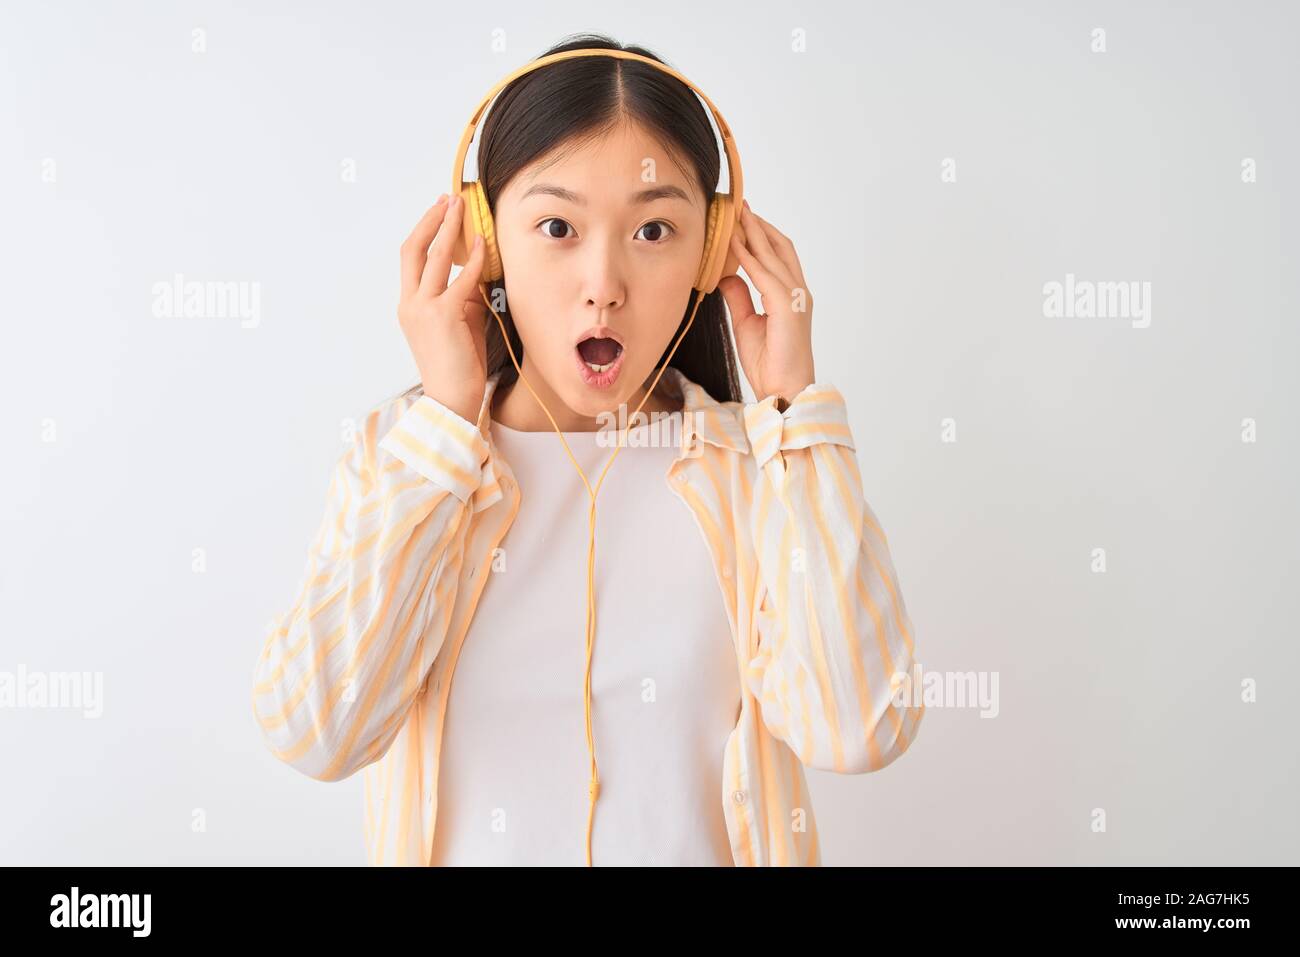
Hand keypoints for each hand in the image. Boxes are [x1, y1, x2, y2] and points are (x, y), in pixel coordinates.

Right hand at [397, 193, 489, 423]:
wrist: (453, 401)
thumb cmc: (459, 367)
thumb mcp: (459, 325)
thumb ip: (463, 298)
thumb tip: (475, 274)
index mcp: (409, 306)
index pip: (411, 259)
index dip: (424, 231)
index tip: (439, 211)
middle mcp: (410, 303)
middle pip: (414, 248)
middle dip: (432, 219)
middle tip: (449, 198)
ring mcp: (423, 308)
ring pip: (434, 256)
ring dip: (449, 227)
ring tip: (462, 207)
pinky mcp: (444, 316)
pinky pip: (461, 279)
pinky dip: (474, 259)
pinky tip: (484, 244)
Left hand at [717, 200, 815, 404]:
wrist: (783, 390)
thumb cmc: (769, 363)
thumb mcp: (746, 324)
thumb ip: (740, 298)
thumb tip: (726, 276)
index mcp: (790, 295)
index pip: (777, 255)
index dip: (760, 234)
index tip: (741, 217)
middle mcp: (797, 291)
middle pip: (779, 246)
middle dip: (758, 224)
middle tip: (739, 205)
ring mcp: (795, 298)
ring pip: (773, 255)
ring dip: (753, 233)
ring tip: (735, 215)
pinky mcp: (788, 307)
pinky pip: (765, 275)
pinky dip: (750, 258)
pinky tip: (735, 245)